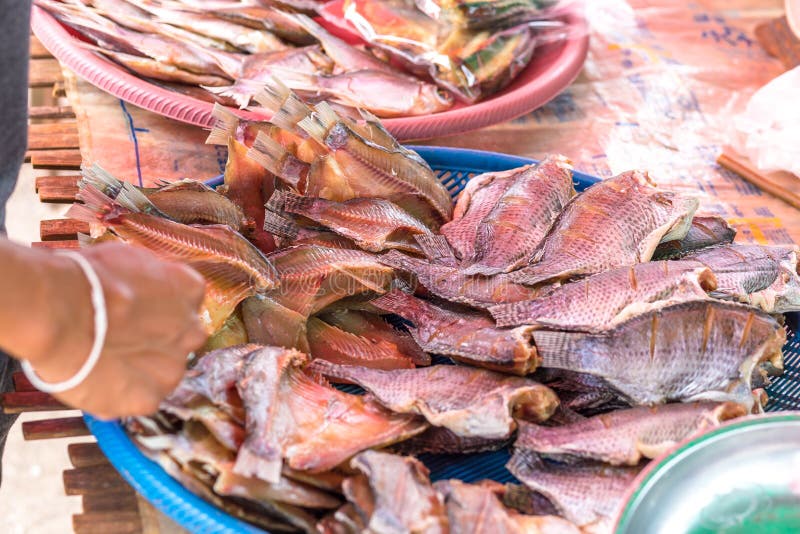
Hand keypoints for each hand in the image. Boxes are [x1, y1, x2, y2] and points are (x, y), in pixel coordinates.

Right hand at [29, 244, 206, 418]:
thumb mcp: (129, 259)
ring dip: (139, 371)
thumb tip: (143, 287)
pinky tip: (96, 381)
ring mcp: (173, 368)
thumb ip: (149, 279)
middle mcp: (192, 331)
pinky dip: (119, 395)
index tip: (133, 313)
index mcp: (190, 290)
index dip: (156, 309)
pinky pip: (137, 399)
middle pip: (179, 340)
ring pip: (161, 373)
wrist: (62, 312)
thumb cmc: (86, 278)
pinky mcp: (150, 398)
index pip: (184, 303)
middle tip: (119, 341)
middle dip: (155, 341)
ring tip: (102, 362)